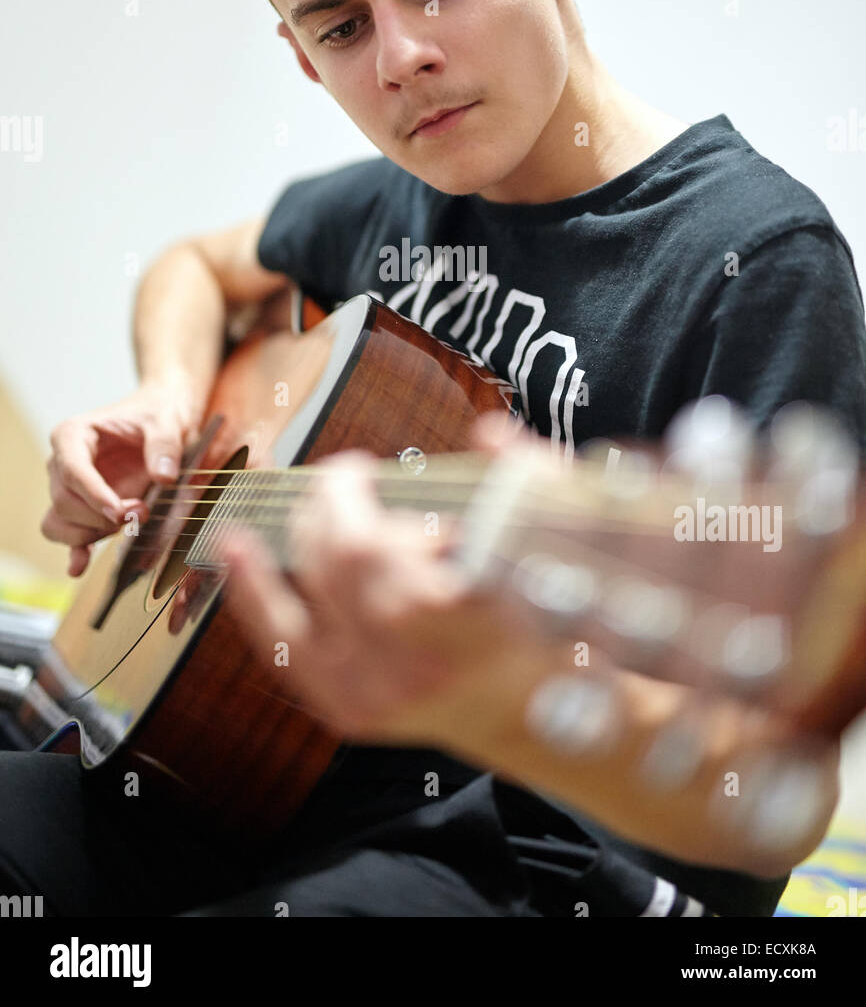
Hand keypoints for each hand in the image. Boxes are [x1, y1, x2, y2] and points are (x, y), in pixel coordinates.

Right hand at [41, 375, 202, 577]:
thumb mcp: (167, 422)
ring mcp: (70, 488)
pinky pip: (66, 534)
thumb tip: (164, 477)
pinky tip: (81, 565)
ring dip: (93, 532)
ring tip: (132, 523)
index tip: (119, 510)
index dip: (92, 494)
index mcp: (74, 435)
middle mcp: (63, 463)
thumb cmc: (157, 415)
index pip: (72, 470)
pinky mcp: (83, 508)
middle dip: (102, 515)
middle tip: (142, 511)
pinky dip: (74, 550)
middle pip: (65, 502)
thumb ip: (164, 446)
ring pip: (60, 522)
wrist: (161, 419)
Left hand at [221, 415, 562, 749]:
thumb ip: (529, 483)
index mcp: (461, 623)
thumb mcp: (555, 550)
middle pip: (337, 564)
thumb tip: (487, 432)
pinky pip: (284, 645)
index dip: (347, 498)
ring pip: (307, 595)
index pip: (369, 548)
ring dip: (302, 535)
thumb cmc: (546, 623)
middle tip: (345, 477)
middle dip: (332, 507)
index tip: (360, 467)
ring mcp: (373, 694)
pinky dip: (254, 592)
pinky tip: (233, 549)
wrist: (530, 714)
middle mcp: (408, 666)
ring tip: (312, 503)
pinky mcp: (348, 709)